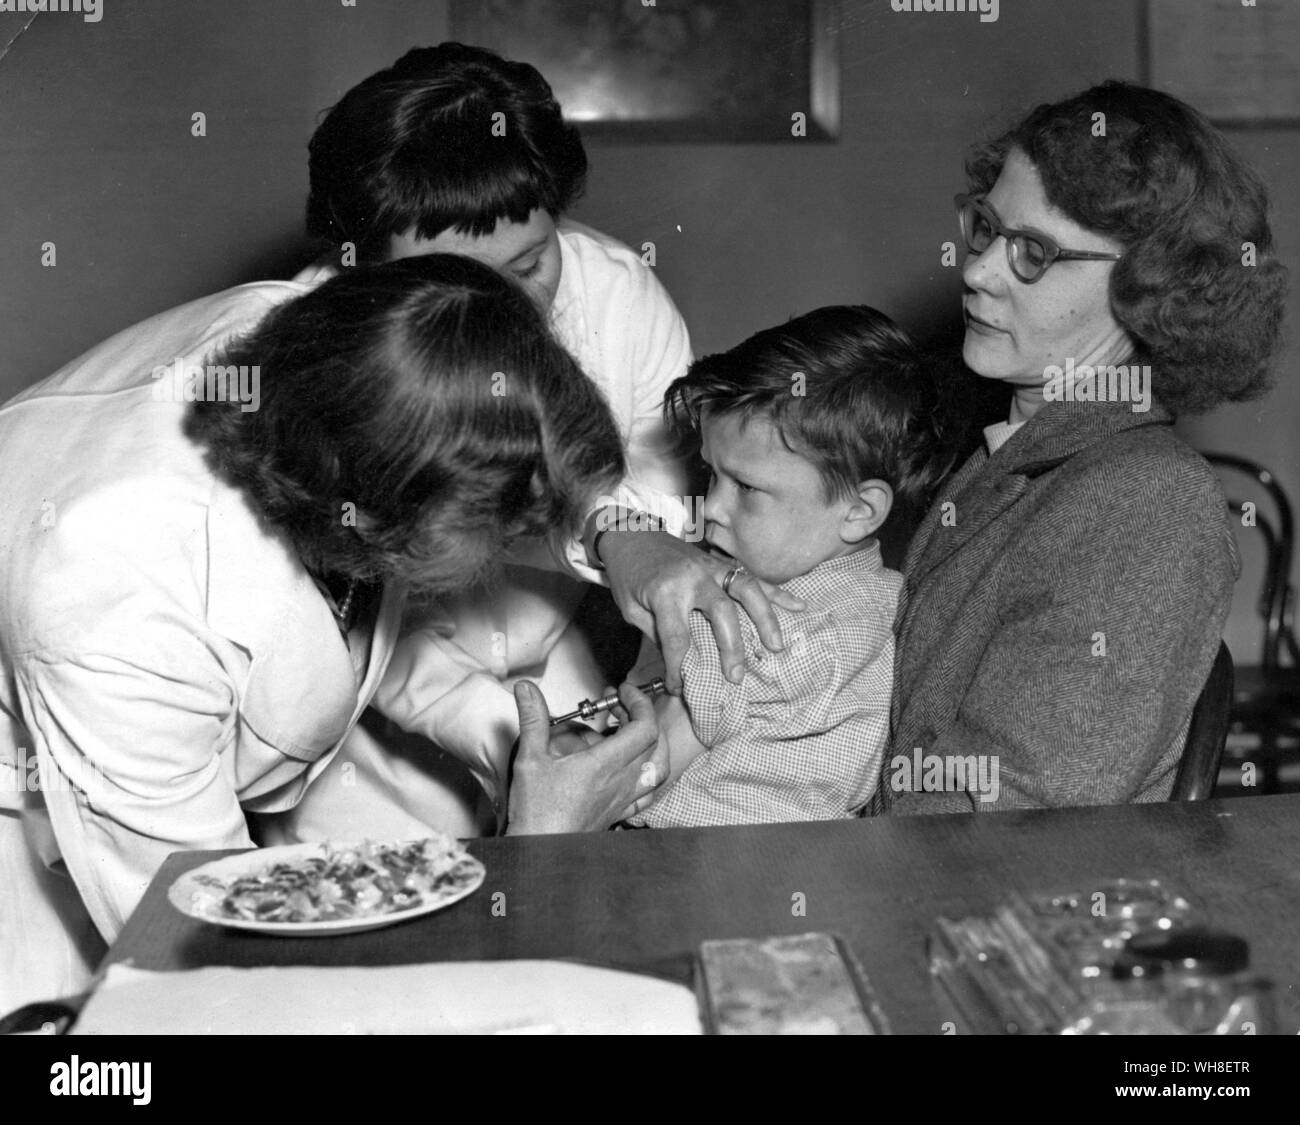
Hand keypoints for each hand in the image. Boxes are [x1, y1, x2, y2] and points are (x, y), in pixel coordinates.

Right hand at [505, 680, 667, 834]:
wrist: (539, 850)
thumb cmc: (537, 812)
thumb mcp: (530, 758)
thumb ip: (532, 718)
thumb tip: (527, 690)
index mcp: (605, 765)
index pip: (645, 727)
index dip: (640, 703)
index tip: (624, 693)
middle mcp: (621, 782)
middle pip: (655, 742)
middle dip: (642, 716)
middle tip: (620, 706)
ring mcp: (624, 799)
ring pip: (659, 768)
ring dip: (654, 744)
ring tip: (635, 731)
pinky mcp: (620, 812)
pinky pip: (649, 792)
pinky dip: (650, 772)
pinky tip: (637, 766)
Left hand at [599, 531, 803, 691]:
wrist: (630, 534)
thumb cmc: (628, 575)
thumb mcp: (632, 609)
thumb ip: (659, 635)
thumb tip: (682, 664)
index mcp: (665, 592)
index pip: (677, 638)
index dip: (677, 668)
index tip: (678, 687)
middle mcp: (693, 577)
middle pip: (721, 613)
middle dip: (731, 647)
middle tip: (736, 676)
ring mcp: (711, 567)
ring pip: (746, 590)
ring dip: (765, 618)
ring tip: (777, 645)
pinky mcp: (721, 563)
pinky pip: (753, 577)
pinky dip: (777, 592)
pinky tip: (799, 606)